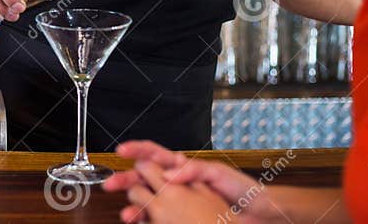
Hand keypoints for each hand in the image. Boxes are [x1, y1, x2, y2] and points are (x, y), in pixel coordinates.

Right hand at [115, 161, 232, 223]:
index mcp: (184, 166)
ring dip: (135, 205)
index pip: (154, 154)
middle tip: (110, 185)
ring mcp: (178, 200)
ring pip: (148, 200)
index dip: (136, 150)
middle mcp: (177, 182)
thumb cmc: (241, 189)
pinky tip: (142, 223)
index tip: (122, 151)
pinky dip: (147, 219)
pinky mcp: (181, 217)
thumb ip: (193, 170)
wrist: (257, 214)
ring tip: (128, 214)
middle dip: (125, 180)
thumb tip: (169, 171)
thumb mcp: (218, 173)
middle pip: (144, 177)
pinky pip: (159, 216)